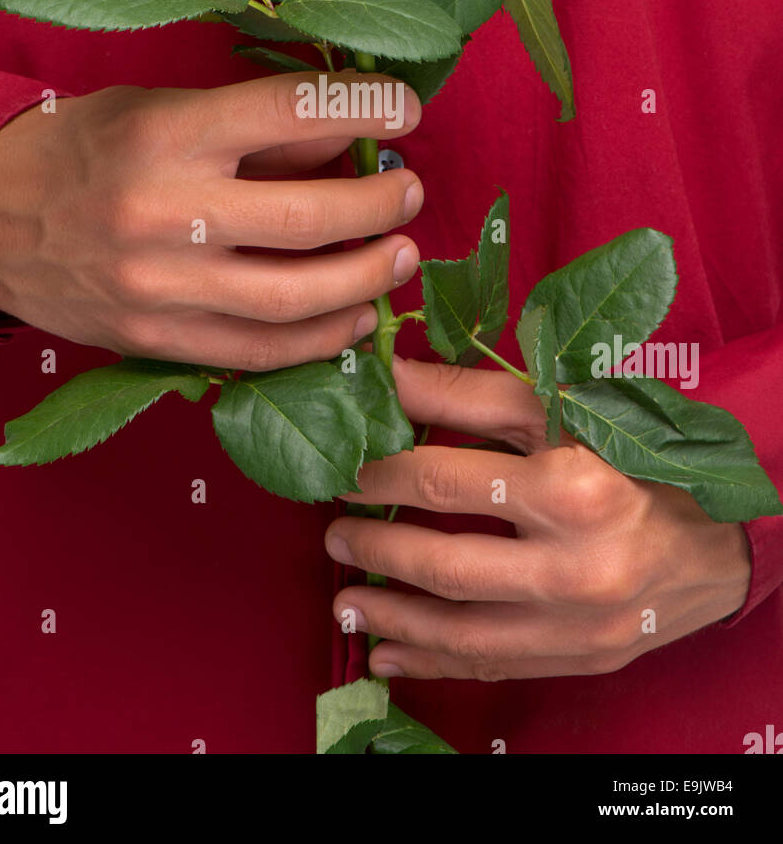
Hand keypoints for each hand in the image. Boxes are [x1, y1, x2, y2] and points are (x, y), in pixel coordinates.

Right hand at [0, 72, 422, 369]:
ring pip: (294, 296)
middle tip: (410, 191)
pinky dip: (321, 339)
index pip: (291, 111)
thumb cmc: (84, 149)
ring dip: (366, 277)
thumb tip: (352, 138)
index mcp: (166, 132)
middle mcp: (165, 210)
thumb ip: (253, 130)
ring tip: (400, 255)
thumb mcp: (160, 109)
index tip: (406, 108)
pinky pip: (259, 350)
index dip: (367, 106)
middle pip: (308, 215)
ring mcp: (160, 284)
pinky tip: (354, 317)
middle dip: (381, 203)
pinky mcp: (156, 338)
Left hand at [327, 357, 750, 679]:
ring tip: (344, 598)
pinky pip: (489, 669)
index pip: (444, 483)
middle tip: (333, 534)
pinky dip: (431, 664)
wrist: (712, 542)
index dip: (379, 476)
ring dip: (390, 617)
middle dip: (376, 549)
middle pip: (445, 564)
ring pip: (459, 631)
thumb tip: (389, 375)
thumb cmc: (630, 462)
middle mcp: (575, 565)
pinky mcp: (580, 662)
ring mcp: (577, 625)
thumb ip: (469, 394)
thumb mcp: (558, 411)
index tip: (344, 469)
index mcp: (570, 488)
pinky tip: (387, 653)